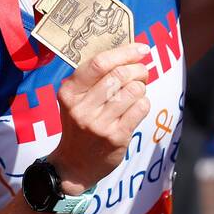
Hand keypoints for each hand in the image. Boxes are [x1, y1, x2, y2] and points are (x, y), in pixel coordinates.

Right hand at [50, 43, 151, 193]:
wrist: (74, 165)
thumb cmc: (80, 123)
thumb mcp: (76, 99)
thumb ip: (95, 77)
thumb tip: (130, 52)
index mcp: (69, 92)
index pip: (99, 63)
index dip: (125, 52)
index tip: (141, 48)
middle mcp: (81, 107)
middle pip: (119, 75)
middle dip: (138, 69)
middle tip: (142, 72)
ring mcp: (98, 124)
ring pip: (133, 91)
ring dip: (141, 87)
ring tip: (137, 91)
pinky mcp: (115, 137)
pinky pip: (140, 108)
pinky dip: (144, 102)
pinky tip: (137, 106)